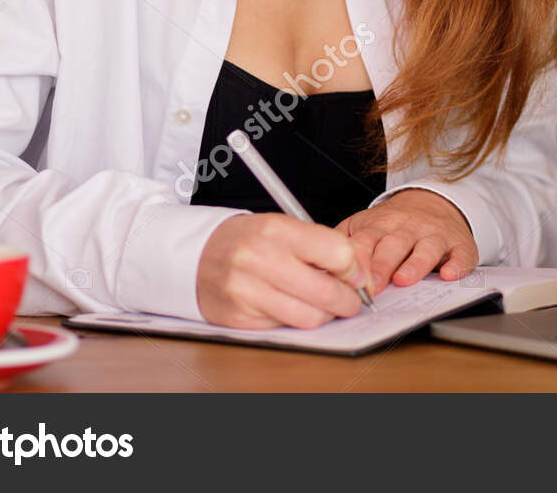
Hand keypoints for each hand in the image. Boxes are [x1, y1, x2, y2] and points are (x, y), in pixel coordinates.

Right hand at [196, 212, 372, 328]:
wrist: (198, 256)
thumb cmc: (249, 241)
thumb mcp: (283, 228)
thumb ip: (320, 246)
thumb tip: (358, 274)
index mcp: (276, 229)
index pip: (336, 252)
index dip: (354, 269)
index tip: (356, 275)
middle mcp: (259, 259)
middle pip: (327, 291)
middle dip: (348, 300)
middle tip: (351, 300)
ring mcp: (246, 291)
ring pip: (309, 317)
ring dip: (325, 315)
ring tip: (324, 305)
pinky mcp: (239, 318)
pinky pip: (285, 328)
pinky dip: (296, 321)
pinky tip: (294, 308)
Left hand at [336, 188, 477, 292]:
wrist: (434, 203)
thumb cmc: (393, 224)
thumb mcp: (363, 225)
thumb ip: (343, 241)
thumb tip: (316, 264)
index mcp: (379, 225)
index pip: (364, 242)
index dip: (357, 261)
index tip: (348, 280)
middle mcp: (407, 228)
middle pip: (393, 245)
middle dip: (382, 265)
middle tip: (374, 287)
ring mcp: (434, 235)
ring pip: (425, 248)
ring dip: (415, 264)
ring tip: (405, 279)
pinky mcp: (459, 244)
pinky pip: (460, 254)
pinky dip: (457, 265)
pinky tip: (449, 274)